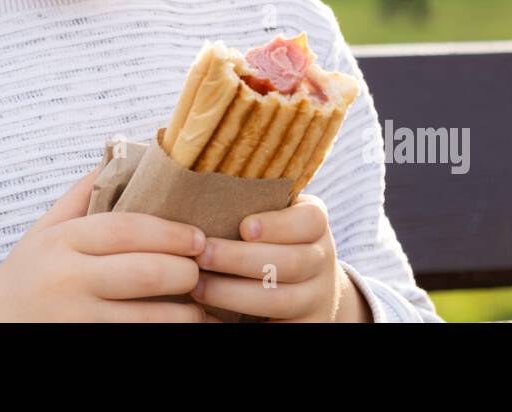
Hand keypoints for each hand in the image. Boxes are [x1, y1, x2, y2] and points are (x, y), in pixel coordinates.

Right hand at [0, 161, 210, 321]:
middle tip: (202, 269)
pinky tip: (184, 328)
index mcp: (64, 241)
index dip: (170, 233)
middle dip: (185, 271)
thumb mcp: (46, 228)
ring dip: (186, 313)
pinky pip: (136, 338)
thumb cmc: (27, 272)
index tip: (197, 237)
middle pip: (144, 273)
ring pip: (147, 317)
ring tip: (203, 306)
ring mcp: (77, 318)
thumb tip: (123, 153)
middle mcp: (69, 279)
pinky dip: (167, 333)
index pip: (127, 229)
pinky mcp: (84, 341)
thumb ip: (83, 194)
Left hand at [191, 193, 351, 321]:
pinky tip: (210, 317)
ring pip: (280, 300)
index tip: (243, 227)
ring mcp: (317, 296)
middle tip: (201, 255)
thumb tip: (189, 184)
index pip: (309, 221)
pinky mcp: (306, 325)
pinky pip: (277, 327)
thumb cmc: (270, 238)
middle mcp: (322, 259)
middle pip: (290, 262)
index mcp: (315, 224)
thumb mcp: (271, 214)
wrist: (306, 285)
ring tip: (197, 287)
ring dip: (234, 295)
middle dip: (240, 260)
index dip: (277, 225)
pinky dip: (241, 323)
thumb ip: (247, 201)